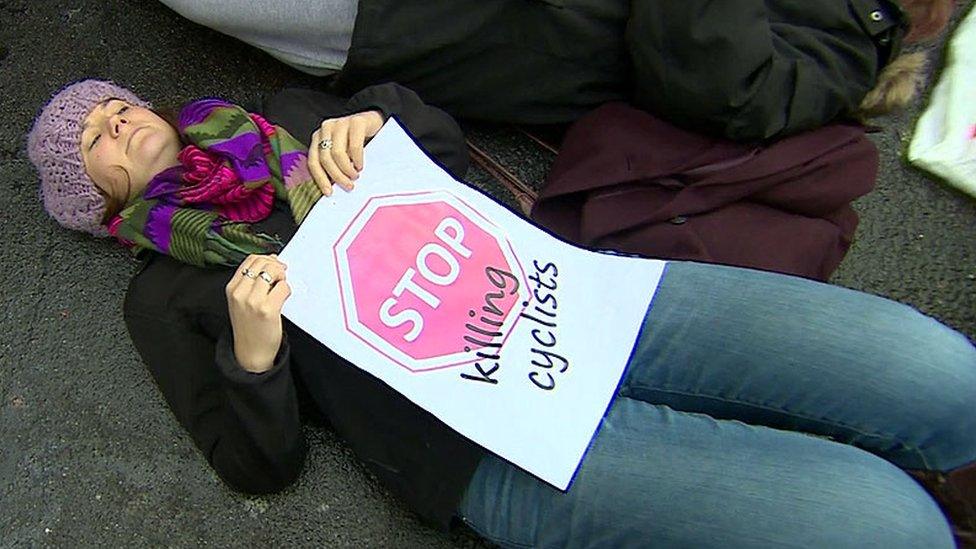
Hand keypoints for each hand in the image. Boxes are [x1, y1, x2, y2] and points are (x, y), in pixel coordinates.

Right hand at [226, 254, 290, 372]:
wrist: (250, 352)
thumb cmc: (249, 327)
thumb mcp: (240, 301)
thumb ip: (252, 281)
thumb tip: (270, 261)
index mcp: (232, 288)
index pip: (250, 260)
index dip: (266, 259)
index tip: (274, 265)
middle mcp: (240, 293)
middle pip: (262, 263)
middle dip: (276, 266)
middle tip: (281, 276)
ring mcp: (253, 301)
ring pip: (273, 271)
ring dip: (282, 277)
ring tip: (280, 287)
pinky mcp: (268, 309)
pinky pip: (283, 287)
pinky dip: (287, 289)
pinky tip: (283, 298)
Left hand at [307, 110, 384, 196]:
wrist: (375, 122)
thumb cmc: (358, 142)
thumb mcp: (343, 154)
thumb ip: (335, 165)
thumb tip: (333, 187)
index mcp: (319, 138)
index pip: (313, 161)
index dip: (320, 179)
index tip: (329, 192)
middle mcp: (326, 128)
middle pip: (325, 159)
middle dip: (337, 176)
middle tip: (348, 186)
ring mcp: (340, 123)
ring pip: (337, 153)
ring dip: (347, 169)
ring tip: (355, 175)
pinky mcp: (356, 121)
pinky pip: (354, 146)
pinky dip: (357, 159)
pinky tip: (360, 165)